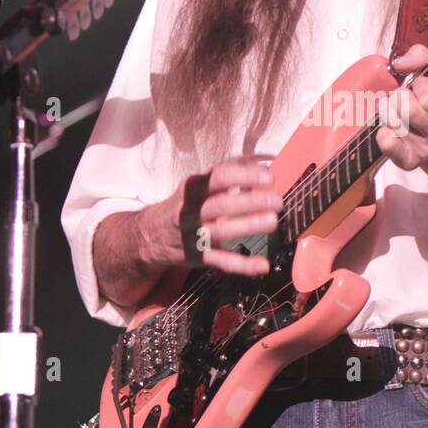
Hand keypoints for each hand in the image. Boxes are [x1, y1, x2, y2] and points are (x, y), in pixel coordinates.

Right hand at [136, 157, 281, 277]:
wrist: (150, 236)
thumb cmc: (184, 205)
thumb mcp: (197, 185)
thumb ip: (226, 174)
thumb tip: (260, 162)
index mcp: (193, 188)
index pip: (219, 177)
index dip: (245, 176)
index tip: (269, 177)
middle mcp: (190, 210)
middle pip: (222, 205)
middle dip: (251, 202)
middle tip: (277, 201)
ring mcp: (193, 235)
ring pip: (222, 231)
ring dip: (248, 226)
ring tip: (273, 222)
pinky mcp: (197, 257)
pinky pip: (221, 261)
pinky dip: (242, 265)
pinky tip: (263, 264)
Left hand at [376, 44, 427, 187]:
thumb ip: (423, 58)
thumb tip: (399, 64)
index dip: (420, 85)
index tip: (421, 85)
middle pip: (408, 110)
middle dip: (401, 96)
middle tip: (405, 96)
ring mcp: (426, 152)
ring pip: (393, 122)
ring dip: (389, 109)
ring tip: (396, 108)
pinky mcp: (409, 162)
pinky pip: (386, 143)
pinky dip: (384, 131)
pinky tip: (392, 127)